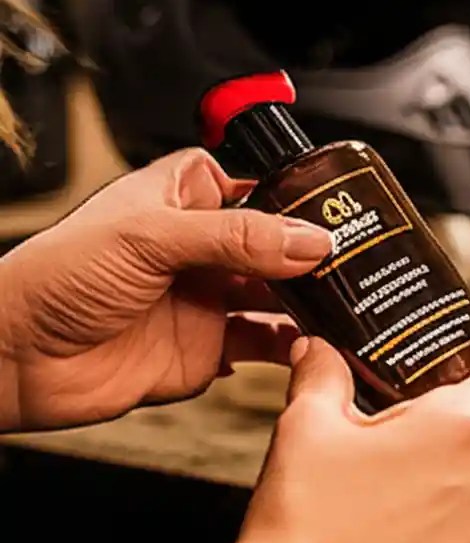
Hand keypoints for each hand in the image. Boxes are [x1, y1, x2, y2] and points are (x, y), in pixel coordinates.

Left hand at [0, 149, 332, 430]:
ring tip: (349, 301)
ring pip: (279, 295)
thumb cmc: (53, 278)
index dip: (294, 191)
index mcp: (182, 200)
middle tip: (362, 258)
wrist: (15, 360)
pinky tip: (313, 342)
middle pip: (278, 242)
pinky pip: (265, 345)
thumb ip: (236, 236)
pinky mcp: (207, 350)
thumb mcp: (149, 236)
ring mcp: (207, 300)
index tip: (339, 202)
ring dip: (313, 299)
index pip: (253, 182)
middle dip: (317, 251)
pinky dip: (294, 346)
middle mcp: (201, 248)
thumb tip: (309, 238)